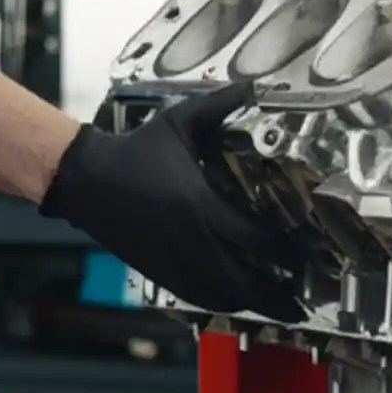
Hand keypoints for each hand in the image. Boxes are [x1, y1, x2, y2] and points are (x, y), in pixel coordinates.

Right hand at [39, 84, 306, 321]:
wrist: (84, 178)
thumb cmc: (134, 149)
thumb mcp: (178, 122)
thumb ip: (220, 105)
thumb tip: (254, 85)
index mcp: (200, 205)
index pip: (256, 240)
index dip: (286, 254)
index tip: (307, 257)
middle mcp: (191, 240)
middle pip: (245, 281)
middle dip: (277, 296)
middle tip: (303, 302)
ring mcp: (174, 260)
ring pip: (222, 296)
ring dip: (253, 304)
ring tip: (280, 307)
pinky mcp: (159, 271)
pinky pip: (196, 297)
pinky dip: (222, 303)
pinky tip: (239, 302)